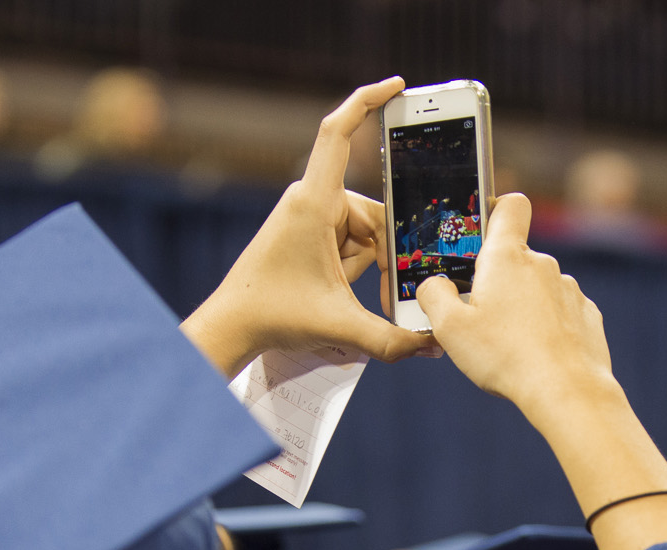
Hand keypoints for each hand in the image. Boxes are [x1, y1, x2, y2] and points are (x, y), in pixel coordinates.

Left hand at [184, 78, 434, 378]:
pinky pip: (347, 238)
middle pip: (372, 208)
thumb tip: (434, 345)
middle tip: (377, 288)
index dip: (367, 101)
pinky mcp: (305, 229)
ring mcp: (307, 213)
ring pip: (363, 227)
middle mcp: (309, 199)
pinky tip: (337, 290)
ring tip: (341, 293)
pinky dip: (352, 264)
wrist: (232, 326)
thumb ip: (393, 339)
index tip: (396, 87)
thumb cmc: (273, 315)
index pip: (338, 133)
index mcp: (314, 202)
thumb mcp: (342, 328)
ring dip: (365, 262)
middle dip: (382, 249)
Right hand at [416, 193, 615, 425]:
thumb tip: (433, 284)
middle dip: (496, 282)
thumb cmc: (505, 356)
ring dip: (522, 307)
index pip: (509, 206)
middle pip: (515, 259)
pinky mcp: (586, 315)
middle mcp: (542, 264)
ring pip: (537, 288)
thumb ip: (433, 296)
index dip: (495, 210)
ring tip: (509, 344)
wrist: (565, 390)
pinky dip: (547, 327)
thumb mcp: (449, 328)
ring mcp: (568, 289)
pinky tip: (537, 354)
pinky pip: (559, 312)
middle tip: (480, 318)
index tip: (481, 233)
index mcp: (506, 257)